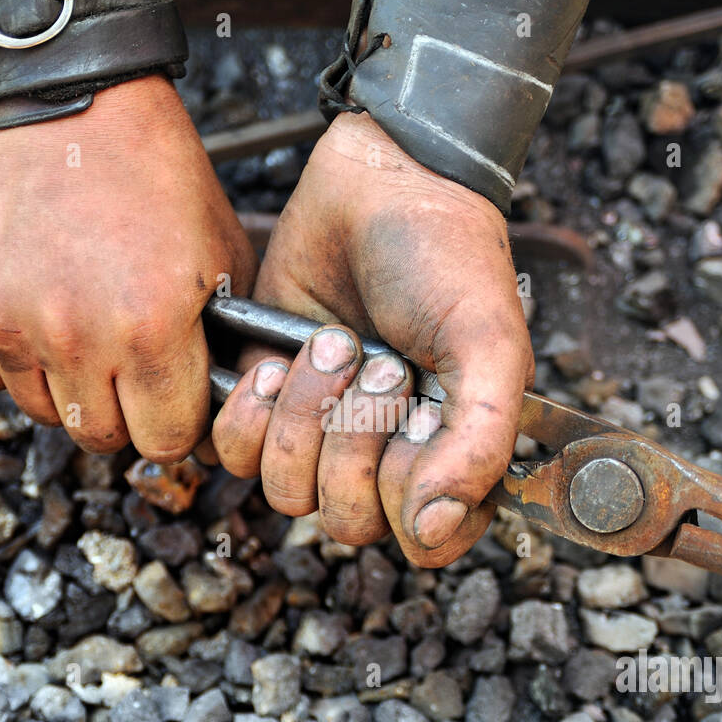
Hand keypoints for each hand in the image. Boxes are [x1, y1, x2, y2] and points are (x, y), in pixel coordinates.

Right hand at [0, 76, 255, 459]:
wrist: (72, 98)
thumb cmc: (156, 174)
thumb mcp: (221, 258)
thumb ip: (220, 342)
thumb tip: (217, 405)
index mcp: (151, 329)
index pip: (165, 440)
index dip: (175, 424)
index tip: (172, 404)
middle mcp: (76, 335)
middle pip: (100, 437)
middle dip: (122, 414)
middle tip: (127, 373)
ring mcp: (8, 319)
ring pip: (41, 412)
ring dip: (65, 388)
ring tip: (81, 333)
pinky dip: (10, 359)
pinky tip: (34, 315)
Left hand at [212, 112, 532, 566]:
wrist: (379, 181)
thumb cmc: (447, 260)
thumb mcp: (488, 346)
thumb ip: (479, 444)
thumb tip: (433, 530)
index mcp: (451, 458)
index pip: (424, 541)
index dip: (411, 488)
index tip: (423, 414)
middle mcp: (385, 458)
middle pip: (346, 521)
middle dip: (353, 439)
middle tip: (378, 361)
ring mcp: (320, 434)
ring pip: (286, 492)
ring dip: (305, 415)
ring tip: (332, 344)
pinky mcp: (264, 401)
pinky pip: (234, 455)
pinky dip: (251, 409)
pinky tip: (280, 356)